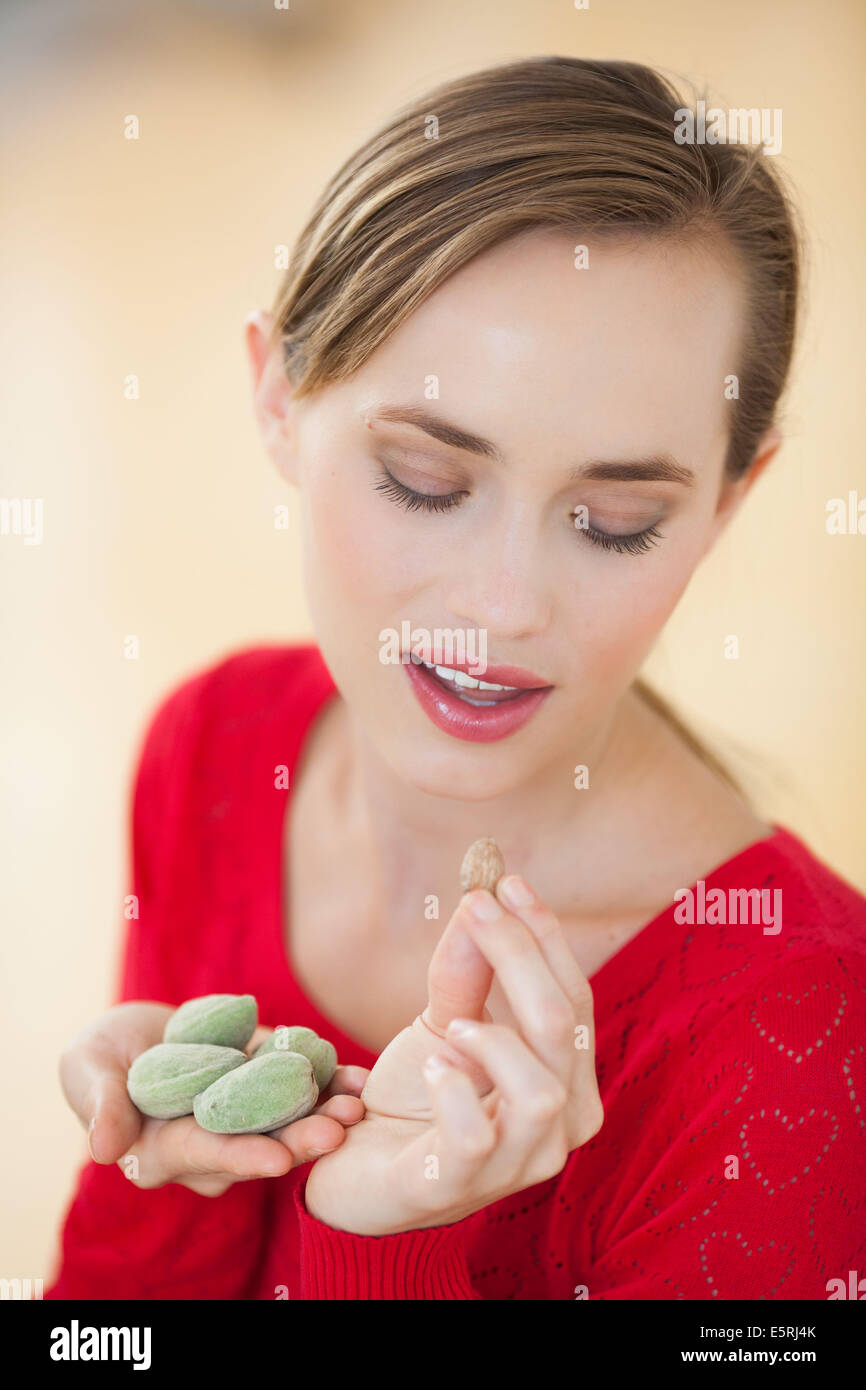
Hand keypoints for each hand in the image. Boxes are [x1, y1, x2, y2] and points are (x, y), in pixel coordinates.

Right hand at [59, 1002, 367, 1196]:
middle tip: (339, 1129)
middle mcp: (211, 1146)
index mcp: (165, 1152)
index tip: (276, 1160)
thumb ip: (101, 1106)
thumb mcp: (88, 1072)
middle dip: (300, 1139)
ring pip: (288, 1122)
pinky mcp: (263, 1088)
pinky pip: (300, 1089)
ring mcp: (242, 1118)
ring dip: (325, 1113)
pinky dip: (329, 1081)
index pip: (206, 1156)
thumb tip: (103, 1150)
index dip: (240, 1157)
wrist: (132, 1035)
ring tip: (358, 1100)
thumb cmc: (100, 1057)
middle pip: (259, 1146)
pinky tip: (360, 1075)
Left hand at [304, 875, 602, 1233]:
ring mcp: (515, 1165)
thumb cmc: (417, 1097)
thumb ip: (469, 971)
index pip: (576, 999)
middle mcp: (560, 1126)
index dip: (544, 936)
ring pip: (540, 1091)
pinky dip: (454, 1091)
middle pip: (563, 1028)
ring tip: (452, 1022)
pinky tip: (433, 1069)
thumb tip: (481, 900)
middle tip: (477, 905)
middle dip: (520, 954)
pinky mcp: (456, 1187)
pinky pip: (474, 1137)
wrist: (358, 1171)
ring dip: (494, 1039)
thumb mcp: (443, 1021)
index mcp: (568, 1080)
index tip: (507, 882)